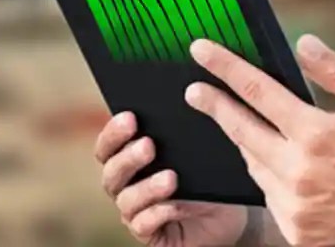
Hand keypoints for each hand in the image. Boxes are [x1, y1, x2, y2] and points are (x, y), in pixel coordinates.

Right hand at [95, 110, 250, 245]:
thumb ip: (180, 134)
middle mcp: (126, 185)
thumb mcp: (196, 152)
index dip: (114, 132)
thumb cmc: (206, 176)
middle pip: (112, 172)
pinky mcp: (148, 233)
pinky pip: (143, 225)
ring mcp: (134, 211)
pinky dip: (157, 214)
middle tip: (149, 145)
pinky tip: (174, 206)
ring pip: (127, 200)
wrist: (226, 216)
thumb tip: (186, 101)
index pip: (108, 145)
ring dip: (147, 188)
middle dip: (128, 158)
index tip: (130, 117)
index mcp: (129, 159)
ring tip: (171, 177)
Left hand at [185, 35, 334, 246]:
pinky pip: (269, 197)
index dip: (224, 68)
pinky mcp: (297, 233)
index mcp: (316, 133)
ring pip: (253, 165)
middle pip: (240, 130)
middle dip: (213, 106)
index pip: (256, 91)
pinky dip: (268, 177)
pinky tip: (278, 166)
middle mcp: (298, 171)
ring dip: (245, 143)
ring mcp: (294, 207)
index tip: (200, 51)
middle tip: (194, 92)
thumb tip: (303, 44)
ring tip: (245, 126)